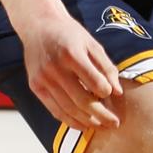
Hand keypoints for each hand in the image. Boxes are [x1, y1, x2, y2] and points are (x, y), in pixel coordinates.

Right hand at [16, 8, 121, 131]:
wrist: (39, 26)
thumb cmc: (71, 35)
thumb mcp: (93, 44)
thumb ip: (106, 67)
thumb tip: (117, 92)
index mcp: (71, 55)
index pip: (93, 82)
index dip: (105, 92)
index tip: (112, 95)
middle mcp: (54, 69)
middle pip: (81, 100)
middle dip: (101, 115)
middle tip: (115, 124)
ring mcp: (42, 79)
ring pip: (67, 108)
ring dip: (87, 121)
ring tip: (102, 126)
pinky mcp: (35, 87)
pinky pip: (53, 109)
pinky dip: (69, 120)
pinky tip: (83, 125)